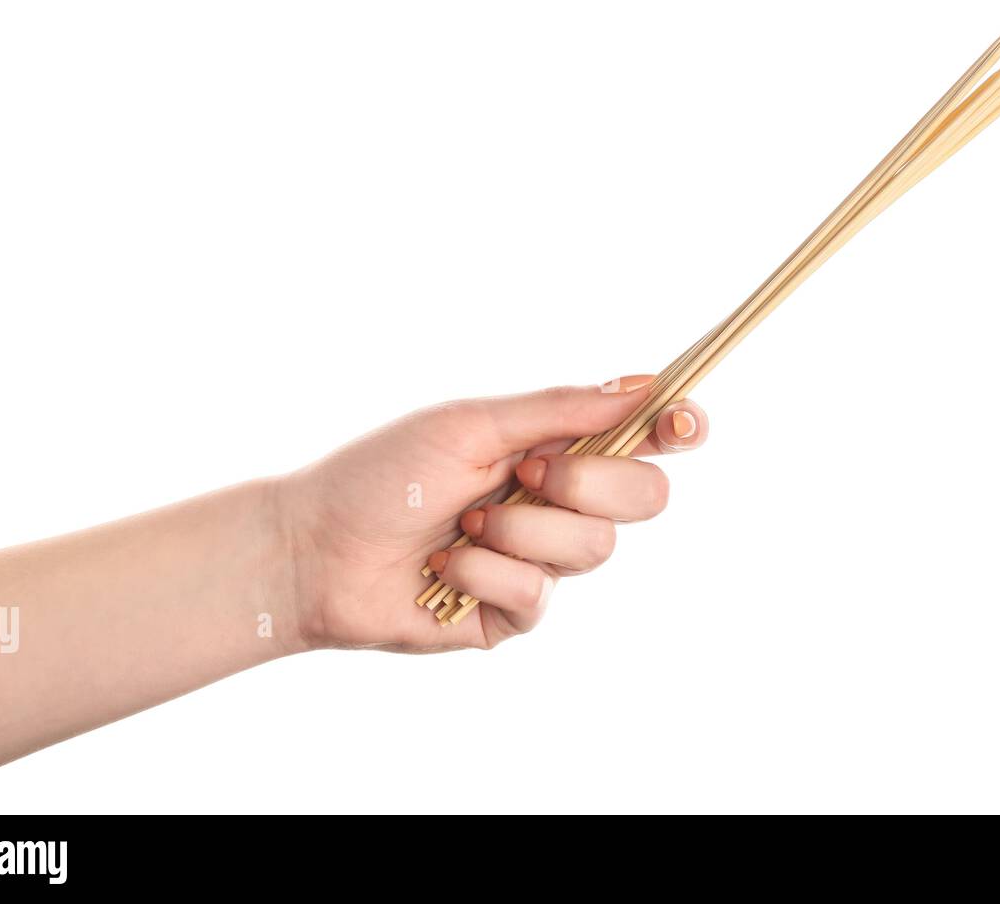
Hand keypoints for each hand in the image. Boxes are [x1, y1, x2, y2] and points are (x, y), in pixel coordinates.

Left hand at [276, 375, 708, 650]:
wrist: (316, 549)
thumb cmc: (382, 474)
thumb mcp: (471, 424)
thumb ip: (559, 410)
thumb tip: (640, 385)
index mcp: (552, 447)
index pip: (641, 438)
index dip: (676, 429)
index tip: (683, 423)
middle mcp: (558, 503)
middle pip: (644, 497)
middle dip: (590, 483)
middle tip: (524, 474)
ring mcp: (540, 560)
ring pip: (594, 549)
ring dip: (521, 530)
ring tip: (463, 524)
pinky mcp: (513, 614)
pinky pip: (538, 596)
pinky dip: (484, 574)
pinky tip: (443, 567)